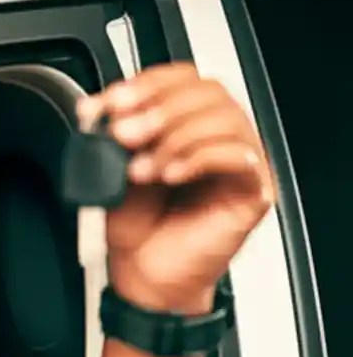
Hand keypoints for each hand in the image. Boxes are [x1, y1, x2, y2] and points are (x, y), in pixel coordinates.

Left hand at [80, 62, 275, 312]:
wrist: (144, 278)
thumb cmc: (137, 227)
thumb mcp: (112, 169)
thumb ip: (113, 136)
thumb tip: (103, 109)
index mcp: (186, 124)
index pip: (180, 79)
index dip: (145, 84)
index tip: (108, 103)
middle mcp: (216, 137)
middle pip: (206, 91)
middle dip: (157, 107)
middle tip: (123, 133)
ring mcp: (239, 162)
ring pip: (224, 117)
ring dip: (175, 134)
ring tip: (142, 166)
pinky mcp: (253, 190)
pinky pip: (239, 155)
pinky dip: (200, 157)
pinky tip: (170, 174)